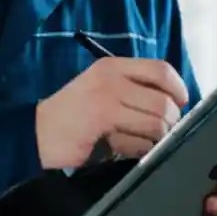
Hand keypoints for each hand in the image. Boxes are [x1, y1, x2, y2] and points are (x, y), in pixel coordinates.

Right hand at [35, 57, 188, 169]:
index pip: (161, 69)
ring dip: (156, 139)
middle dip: (170, 122)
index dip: (179, 89)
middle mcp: (112, 77)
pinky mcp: (103, 120)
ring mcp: (107, 98)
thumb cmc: (72, 117)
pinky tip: (124, 149)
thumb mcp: (102, 94)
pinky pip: (140, 140)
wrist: (37, 133)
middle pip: (165, 100)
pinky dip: (140, 150)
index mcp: (112, 66)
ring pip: (157, 122)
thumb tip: (172, 107)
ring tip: (140, 142)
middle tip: (160, 134)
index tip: (180, 105)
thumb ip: (132, 94)